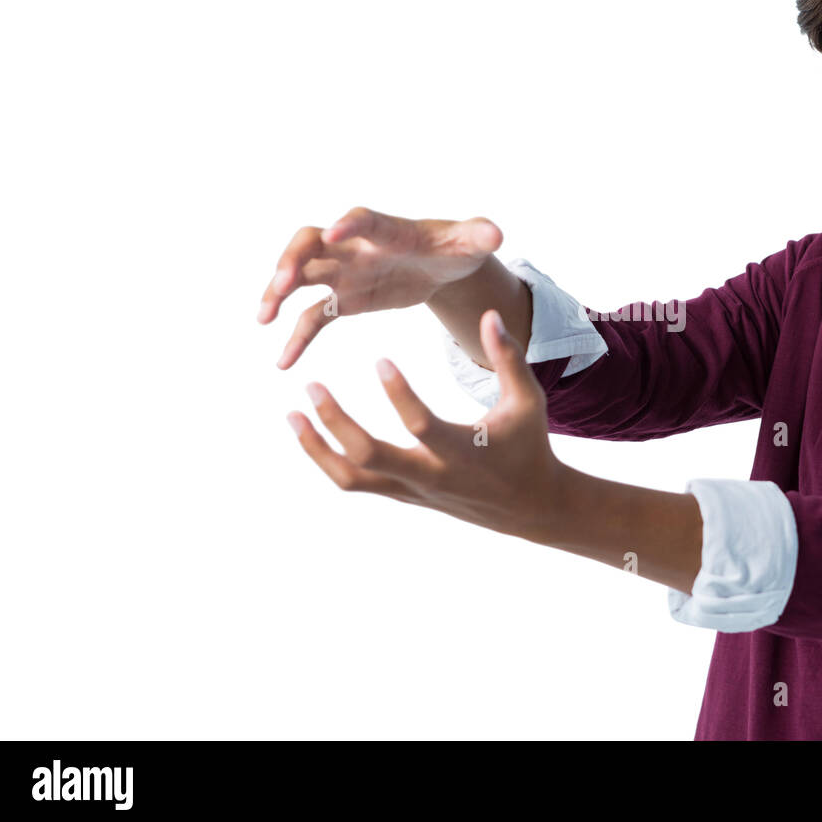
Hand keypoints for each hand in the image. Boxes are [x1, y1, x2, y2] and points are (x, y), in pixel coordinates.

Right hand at [257, 208, 503, 368]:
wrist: (443, 264)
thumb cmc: (454, 247)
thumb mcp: (469, 242)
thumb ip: (479, 236)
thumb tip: (496, 234)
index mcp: (387, 230)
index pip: (361, 220)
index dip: (347, 225)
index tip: (333, 234)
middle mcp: (355, 246)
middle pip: (311, 242)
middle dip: (293, 259)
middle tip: (282, 284)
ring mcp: (345, 272)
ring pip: (301, 277)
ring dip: (278, 293)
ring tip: (264, 319)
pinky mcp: (344, 299)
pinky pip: (313, 318)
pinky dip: (297, 338)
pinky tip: (284, 363)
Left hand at [286, 308, 564, 543]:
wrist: (527, 506)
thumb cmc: (528, 446)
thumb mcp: (527, 401)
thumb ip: (507, 358)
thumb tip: (489, 315)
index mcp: (462, 452)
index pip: (420, 426)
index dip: (398, 393)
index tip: (379, 359)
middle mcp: (431, 476)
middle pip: (369, 457)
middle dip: (335, 424)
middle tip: (311, 387)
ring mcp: (412, 489)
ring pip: (351, 478)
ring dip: (316, 449)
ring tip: (293, 415)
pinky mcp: (402, 495)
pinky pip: (355, 482)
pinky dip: (327, 459)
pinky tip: (308, 432)